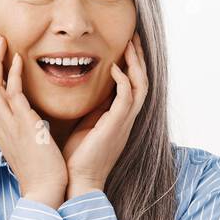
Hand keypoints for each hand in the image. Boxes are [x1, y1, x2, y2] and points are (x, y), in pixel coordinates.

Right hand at [0, 24, 66, 208]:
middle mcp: (0, 124)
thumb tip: (32, 119)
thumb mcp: (29, 145)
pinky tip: (17, 59)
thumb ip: (26, 128)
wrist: (45, 192)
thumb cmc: (41, 171)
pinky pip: (13, 95)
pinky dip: (13, 75)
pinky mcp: (23, 126)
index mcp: (1, 127)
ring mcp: (8, 125)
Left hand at [61, 32, 149, 198]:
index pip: (132, 85)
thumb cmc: (77, 158)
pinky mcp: (115, 126)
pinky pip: (127, 98)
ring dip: (135, 64)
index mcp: (119, 118)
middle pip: (142, 81)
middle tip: (134, 37)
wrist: (77, 182)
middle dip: (139, 58)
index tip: (125, 46)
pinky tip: (114, 68)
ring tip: (129, 44)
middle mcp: (126, 119)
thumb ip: (93, 110)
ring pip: (140, 86)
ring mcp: (123, 123)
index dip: (131, 65)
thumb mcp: (86, 127)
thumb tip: (91, 93)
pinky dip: (123, 81)